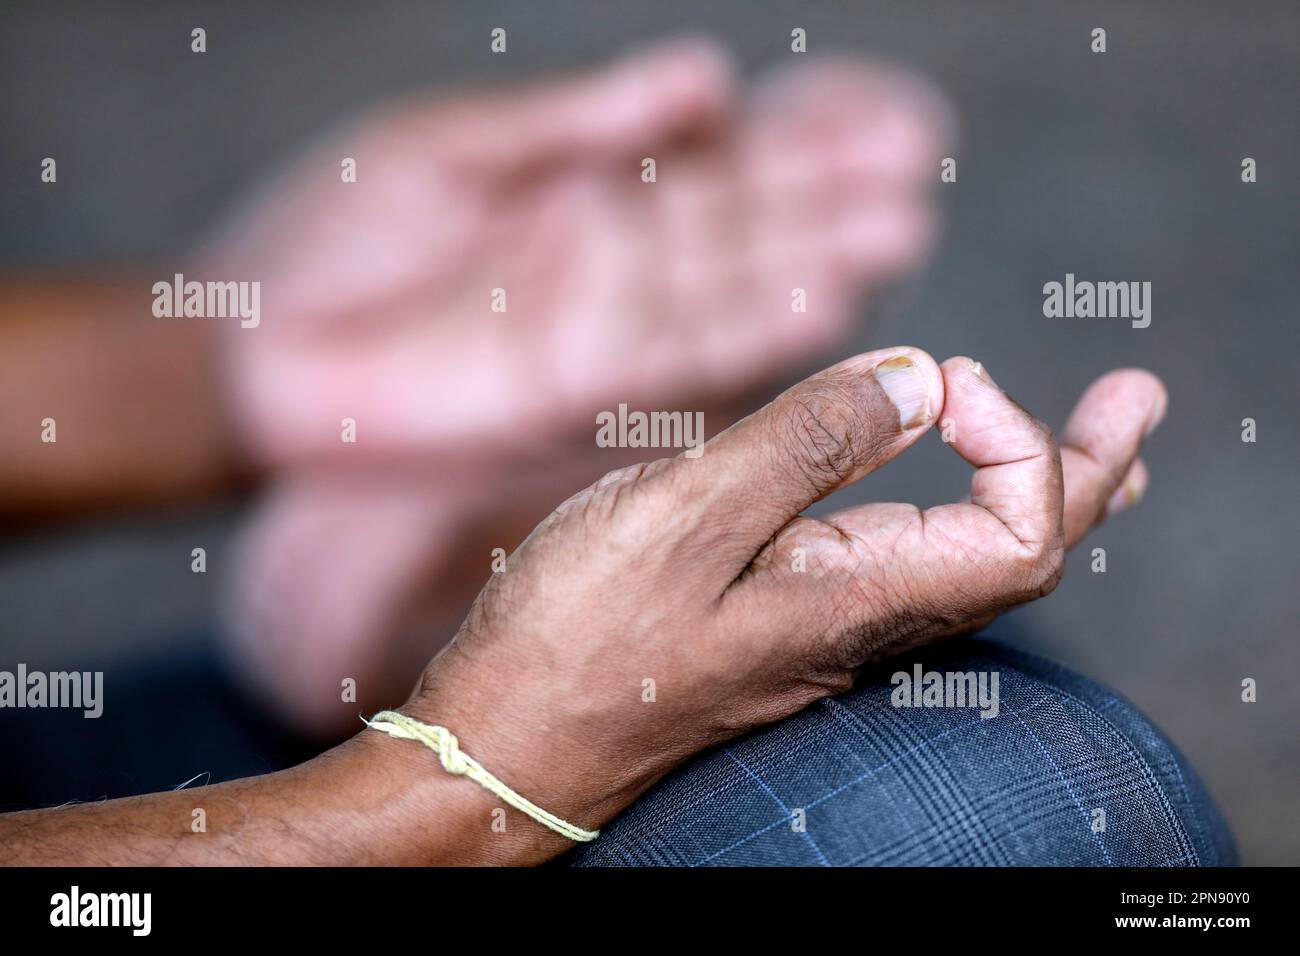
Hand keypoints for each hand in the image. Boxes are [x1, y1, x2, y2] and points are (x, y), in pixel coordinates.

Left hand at [203, 39, 948, 468]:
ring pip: (725, 289)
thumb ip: (585, 123)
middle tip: (916, 179)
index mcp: (593, 184)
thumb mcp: (456, 147)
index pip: (721, 155)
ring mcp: (602, 323)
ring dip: (809, 265)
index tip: (890, 116)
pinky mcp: (576, 386)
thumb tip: (709, 77)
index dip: (804, 136)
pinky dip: (747, 333)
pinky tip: (816, 309)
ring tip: (893, 238)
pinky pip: (677, 356)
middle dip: (826, 199)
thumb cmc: (337, 230)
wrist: (259, 346)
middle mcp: (615, 256)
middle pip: (741, 222)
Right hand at [399, 348, 1165, 861]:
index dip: (1019, 441)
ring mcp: (822, 628)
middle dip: (1086, 470)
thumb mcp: (684, 517)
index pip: (1022, 531)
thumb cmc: (575, 639)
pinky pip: (906, 566)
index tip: (945, 381)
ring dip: (1037, 492)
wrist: (506, 742)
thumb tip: (923, 382)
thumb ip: (806, 442)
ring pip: (969, 563)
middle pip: (1022, 554)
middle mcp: (860, 625)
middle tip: (1136, 401)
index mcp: (857, 601)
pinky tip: (942, 491)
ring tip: (1092, 443)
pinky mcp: (780, 622)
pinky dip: (953, 511)